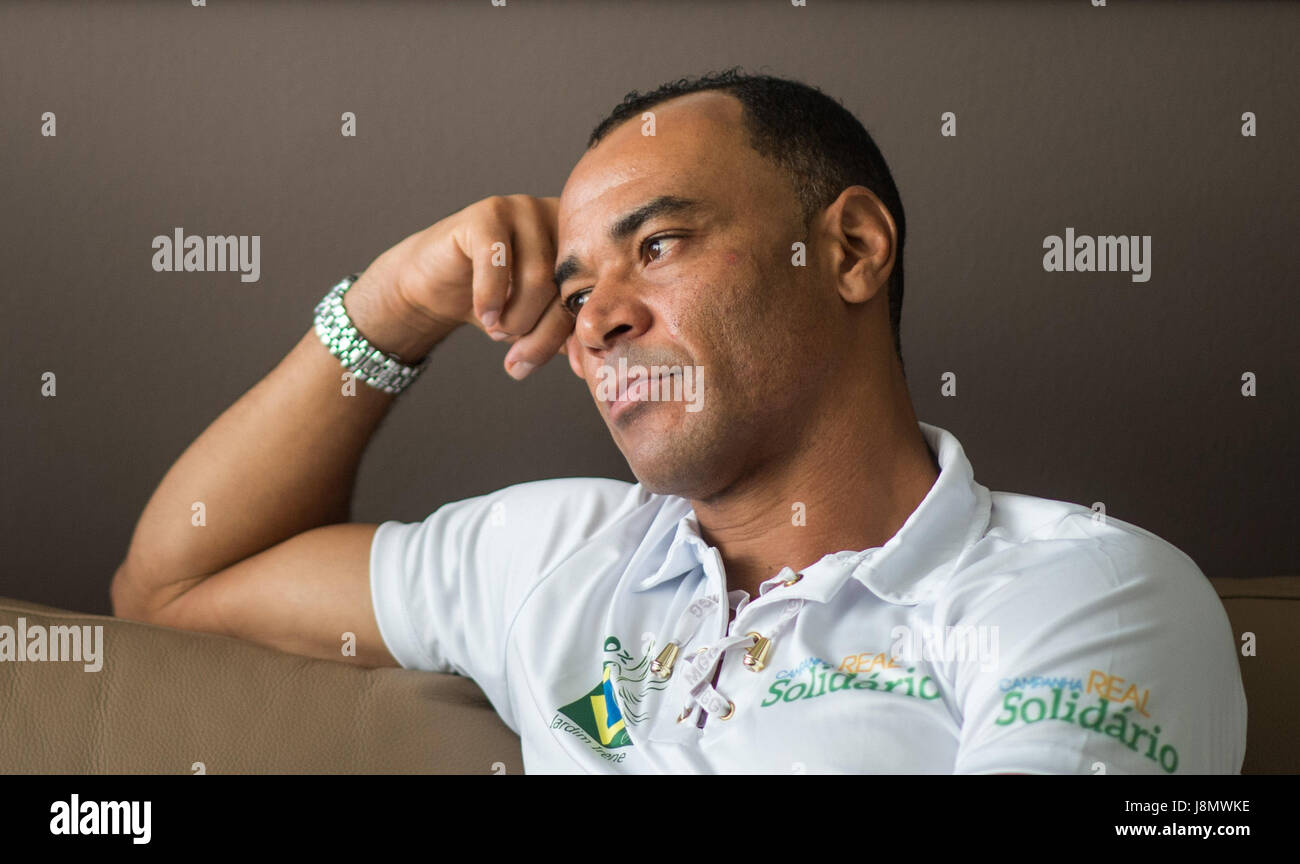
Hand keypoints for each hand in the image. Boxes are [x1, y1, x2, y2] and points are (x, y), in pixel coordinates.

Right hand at [348, 194, 569, 378]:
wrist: (437, 287)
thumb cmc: (497, 307)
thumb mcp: (539, 327)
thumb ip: (565, 337)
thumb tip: (586, 364)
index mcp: (584, 245)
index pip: (592, 296)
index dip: (572, 337)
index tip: (553, 365)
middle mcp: (560, 220)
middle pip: (566, 288)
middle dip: (541, 335)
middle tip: (516, 359)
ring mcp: (524, 210)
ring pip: (538, 277)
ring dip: (516, 319)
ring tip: (498, 332)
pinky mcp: (488, 213)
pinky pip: (498, 261)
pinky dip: (490, 298)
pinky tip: (484, 316)